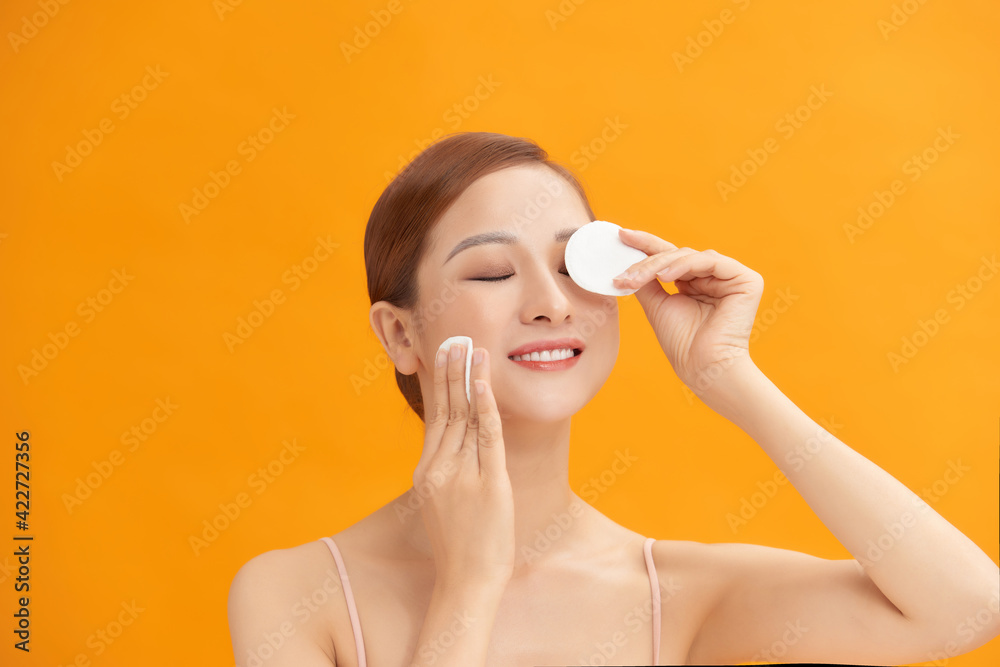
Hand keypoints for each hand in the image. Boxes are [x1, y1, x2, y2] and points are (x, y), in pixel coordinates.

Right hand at [412, 342, 514, 588]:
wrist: (465, 581)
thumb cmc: (460, 545)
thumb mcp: (443, 503)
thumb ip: (447, 471)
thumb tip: (460, 442)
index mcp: (426, 472)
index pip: (435, 419)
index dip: (440, 385)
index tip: (442, 357)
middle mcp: (439, 468)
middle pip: (446, 410)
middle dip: (451, 372)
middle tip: (454, 339)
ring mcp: (461, 475)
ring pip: (466, 417)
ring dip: (470, 379)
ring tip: (473, 350)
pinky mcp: (487, 483)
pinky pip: (487, 436)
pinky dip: (486, 406)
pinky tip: (484, 382)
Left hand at [612, 228, 763, 394]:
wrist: (702, 367)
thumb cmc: (682, 343)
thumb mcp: (657, 304)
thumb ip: (646, 280)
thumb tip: (627, 258)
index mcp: (697, 281)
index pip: (669, 257)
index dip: (645, 245)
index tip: (621, 235)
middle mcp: (715, 276)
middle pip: (676, 255)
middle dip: (646, 261)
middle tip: (623, 273)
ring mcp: (731, 276)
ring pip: (688, 256)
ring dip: (658, 265)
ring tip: (636, 278)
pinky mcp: (746, 279)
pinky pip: (709, 261)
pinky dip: (684, 265)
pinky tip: (664, 276)